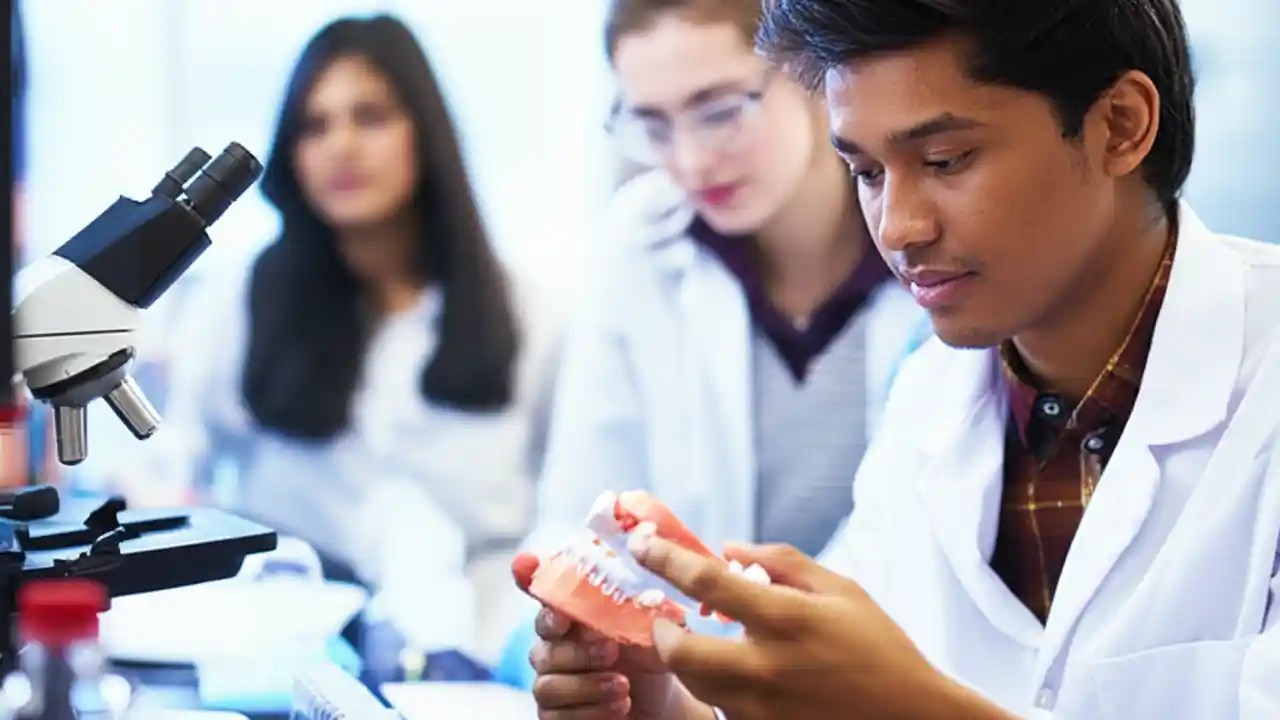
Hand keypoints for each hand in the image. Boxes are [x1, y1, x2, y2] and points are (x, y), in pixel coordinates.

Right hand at [512, 553, 706, 719]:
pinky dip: (589, 711)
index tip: (528, 565)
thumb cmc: (651, 657)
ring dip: (586, 685)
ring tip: (623, 686)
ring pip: (547, 684)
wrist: (663, 703)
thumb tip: (649, 594)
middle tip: (611, 651)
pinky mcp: (555, 715)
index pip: (544, 591)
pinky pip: (554, 715)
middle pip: (543, 643)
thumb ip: (644, 609)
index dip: (529, 575)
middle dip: (577, 649)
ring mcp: (552, 681)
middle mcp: (555, 644)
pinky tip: (618, 706)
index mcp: (575, 613)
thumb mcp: (656, 630)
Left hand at [630, 537, 1013, 719]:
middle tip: (665, 619)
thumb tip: (730, 548)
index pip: (706, 581)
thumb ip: (783, 562)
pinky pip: (723, 708)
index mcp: (787, 620)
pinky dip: (721, 688)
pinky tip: (743, 676)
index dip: (665, 557)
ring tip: (704, 644)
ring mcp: (761, 709)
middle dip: (661, 631)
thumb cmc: (879, 648)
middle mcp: (766, 668)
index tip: (642, 541)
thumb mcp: (841, 591)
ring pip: (696, 684)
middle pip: (679, 650)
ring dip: (688, 660)